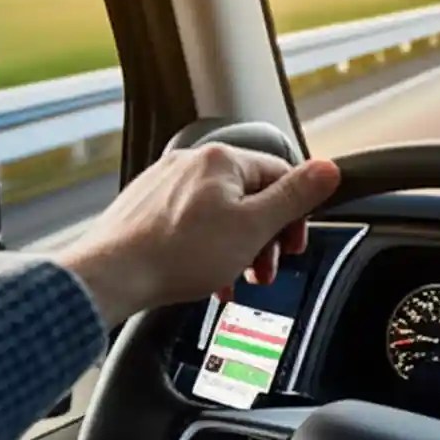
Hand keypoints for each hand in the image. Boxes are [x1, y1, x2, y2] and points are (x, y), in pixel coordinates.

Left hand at [55, 145, 340, 324]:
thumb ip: (294, 197)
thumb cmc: (177, 255)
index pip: (281, 176)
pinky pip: (190, 223)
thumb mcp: (253, 228)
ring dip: (235, 247)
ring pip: (219, 212)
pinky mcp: (145, 206)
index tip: (292, 247)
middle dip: (263, 237)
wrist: (111, 276)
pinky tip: (203, 276)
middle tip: (262, 271)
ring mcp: (165, 183)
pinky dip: (204, 248)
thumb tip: (329, 169)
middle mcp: (191, 162)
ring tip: (232, 279)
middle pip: (249, 195)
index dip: (294, 217)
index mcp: (222, 160)